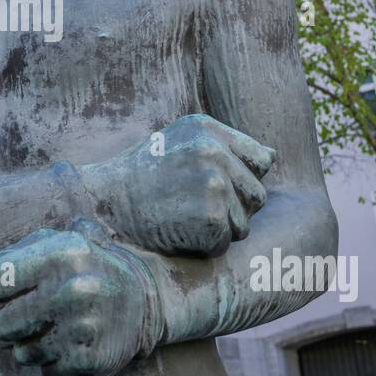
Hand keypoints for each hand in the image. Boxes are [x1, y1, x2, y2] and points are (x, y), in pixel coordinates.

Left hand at [0, 219, 163, 375]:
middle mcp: (74, 289)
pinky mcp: (91, 361)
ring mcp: (84, 328)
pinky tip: (72, 343)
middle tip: (30, 314)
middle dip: (7, 322)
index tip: (3, 291)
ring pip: (20, 352)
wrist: (146, 300)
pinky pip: (45, 372)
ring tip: (56, 326)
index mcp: (61, 252)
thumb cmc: (84, 268)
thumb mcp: (54, 242)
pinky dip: (54, 362)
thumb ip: (10, 257)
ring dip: (31, 343)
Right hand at [80, 113, 274, 257]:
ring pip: (245, 224)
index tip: (210, 187)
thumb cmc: (140, 177)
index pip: (260, 159)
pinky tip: (176, 233)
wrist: (102, 205)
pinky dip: (204, 247)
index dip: (241, 179)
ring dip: (219, 231)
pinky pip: (225, 243)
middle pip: (257, 195)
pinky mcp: (212, 217)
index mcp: (207, 128)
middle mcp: (215, 151)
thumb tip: (272, 157)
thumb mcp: (178, 144)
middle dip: (233, 209)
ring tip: (181, 218)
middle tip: (191, 208)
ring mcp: (215, 183)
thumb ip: (224, 146)